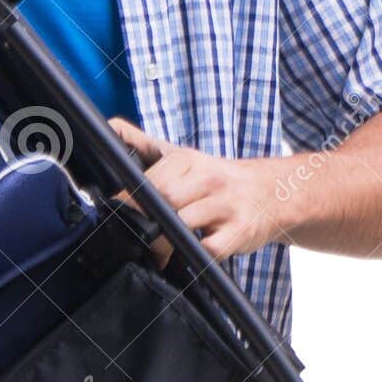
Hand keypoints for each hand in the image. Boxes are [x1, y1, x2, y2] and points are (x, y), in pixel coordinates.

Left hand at [108, 116, 291, 263]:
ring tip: (157, 248)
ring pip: (183, 224)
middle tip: (135, 234)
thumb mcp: (182, 156)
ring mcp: (226, 206)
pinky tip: (186, 253)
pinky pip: (207, 250)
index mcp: (190, 160)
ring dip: (164, 241)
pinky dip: (192, 255)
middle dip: (146, 219)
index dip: (130, 197)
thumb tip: (110, 126)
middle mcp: (209, 180)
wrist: (271, 193)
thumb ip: (144, 143)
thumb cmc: (217, 177)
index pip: (152, 178)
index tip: (118, 210)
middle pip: (165, 199)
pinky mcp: (239, 233)